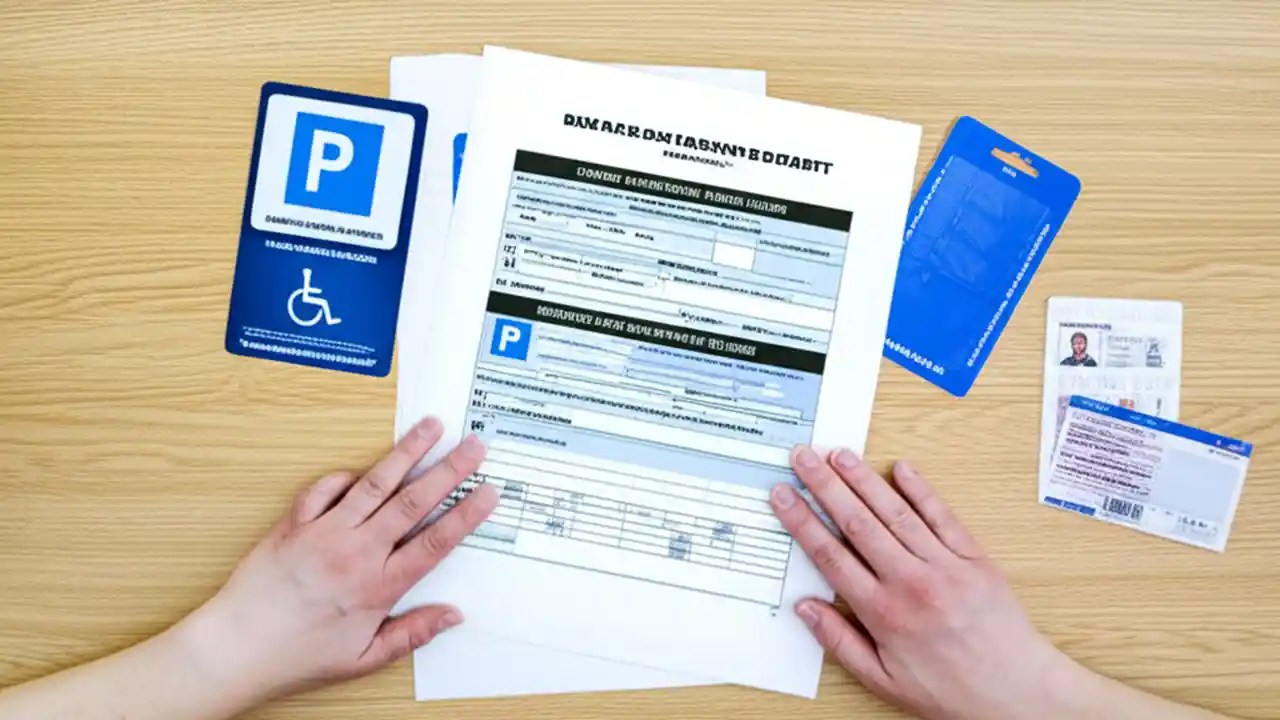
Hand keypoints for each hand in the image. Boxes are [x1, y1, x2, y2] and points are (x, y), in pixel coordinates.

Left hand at [180, 417, 497, 704]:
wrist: (236, 647)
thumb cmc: (297, 656)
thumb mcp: (363, 658)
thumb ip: (412, 633)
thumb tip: (453, 616)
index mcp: (377, 587)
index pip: (434, 543)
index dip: (466, 514)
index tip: (487, 492)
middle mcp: (355, 553)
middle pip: (413, 502)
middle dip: (449, 470)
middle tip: (473, 446)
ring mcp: (324, 533)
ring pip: (375, 483)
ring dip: (406, 452)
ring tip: (430, 428)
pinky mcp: (295, 524)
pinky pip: (325, 488)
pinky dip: (346, 474)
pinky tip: (363, 468)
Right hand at [769, 449, 1079, 719]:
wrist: (1016, 691)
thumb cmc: (951, 691)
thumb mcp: (884, 681)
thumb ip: (839, 642)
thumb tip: (805, 609)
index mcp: (883, 613)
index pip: (830, 555)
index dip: (802, 520)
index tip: (784, 496)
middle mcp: (911, 583)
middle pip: (856, 523)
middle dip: (824, 486)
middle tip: (803, 458)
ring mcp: (944, 566)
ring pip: (895, 513)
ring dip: (864, 480)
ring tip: (840, 454)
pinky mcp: (974, 559)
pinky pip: (943, 516)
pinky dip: (921, 490)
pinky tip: (901, 468)